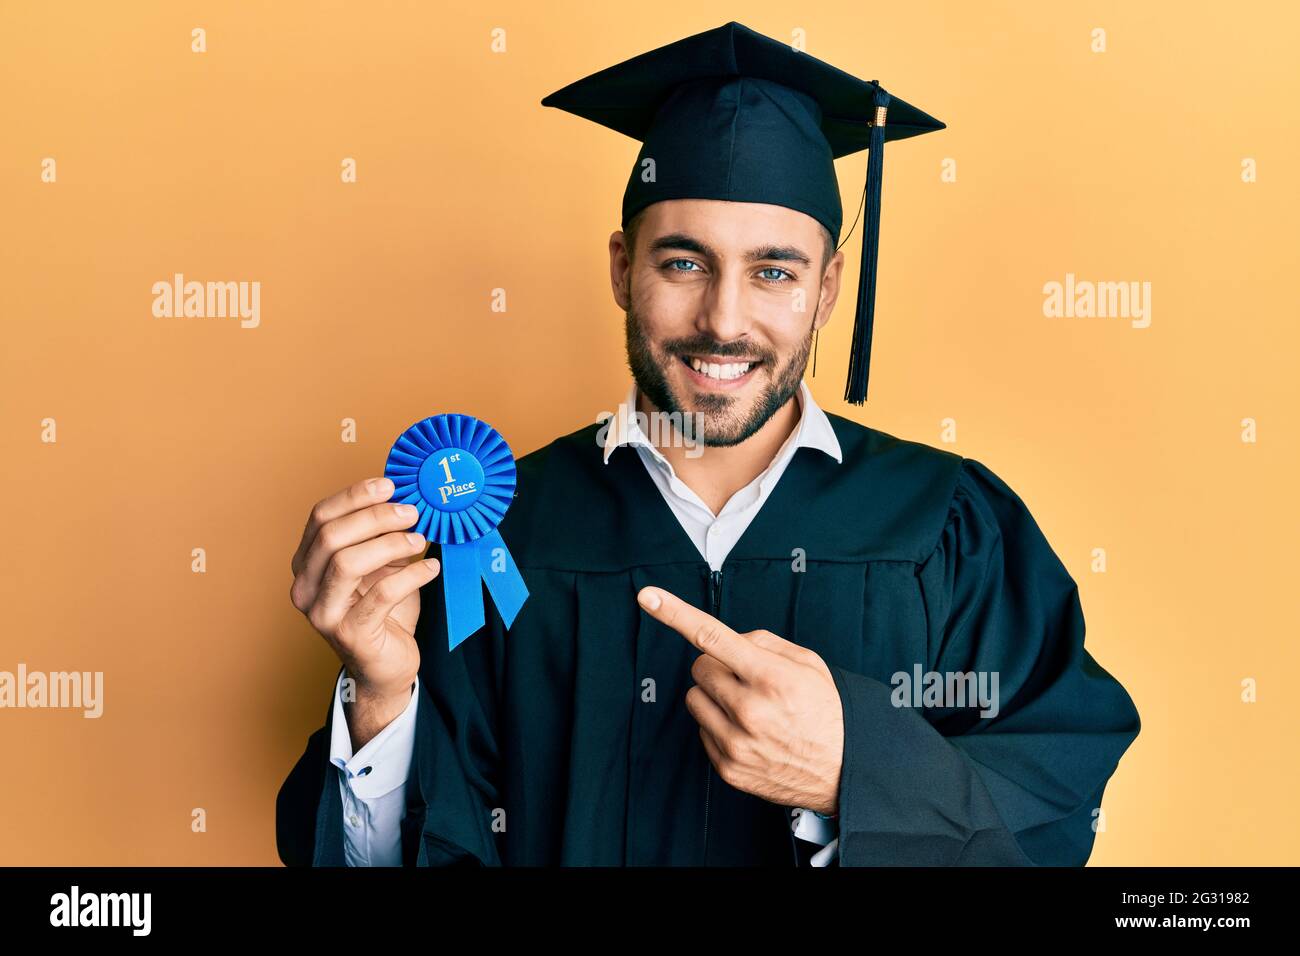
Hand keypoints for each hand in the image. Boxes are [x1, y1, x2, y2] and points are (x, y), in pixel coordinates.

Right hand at [290, 476, 436, 714]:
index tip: (390, 485)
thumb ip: (382, 534)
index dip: (354, 496)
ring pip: (347, 563)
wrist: (386, 665)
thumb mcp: (381, 565)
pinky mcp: (350, 635)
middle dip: (376, 517)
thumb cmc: (382, 611)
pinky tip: (431, 568)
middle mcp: (305, 588)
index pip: (320, 517)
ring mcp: (323, 614)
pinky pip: (381, 595)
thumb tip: (406, 497)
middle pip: (331, 536)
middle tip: (412, 512)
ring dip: (390, 544)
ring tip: (420, 540)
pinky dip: (411, 576)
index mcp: (306, 564)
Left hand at [636, 585, 843, 814]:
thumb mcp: (808, 663)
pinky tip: (748, 732)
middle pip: (700, 667)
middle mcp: (749, 710)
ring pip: (694, 698)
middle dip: (718, 666)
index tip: (648, 596)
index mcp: (771, 676)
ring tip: (749, 708)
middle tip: (746, 679)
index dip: (675, 613)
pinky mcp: (728, 767)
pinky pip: (701, 730)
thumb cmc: (825, 710)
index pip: (712, 636)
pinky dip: (718, 725)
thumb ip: (764, 643)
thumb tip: (729, 640)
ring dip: (714, 696)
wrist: (844, 771)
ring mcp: (736, 742)